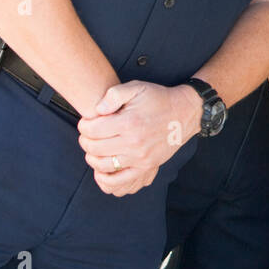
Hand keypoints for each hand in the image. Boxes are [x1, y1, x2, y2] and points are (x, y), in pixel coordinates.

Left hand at [77, 81, 199, 195]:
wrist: (185, 113)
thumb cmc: (158, 99)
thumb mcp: (137, 87)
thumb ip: (113, 95)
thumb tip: (97, 111)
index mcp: (129, 122)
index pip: (91, 130)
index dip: (83, 125)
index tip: (86, 122)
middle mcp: (134, 142)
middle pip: (94, 148)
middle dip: (85, 140)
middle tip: (88, 134)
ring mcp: (140, 157)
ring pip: (102, 165)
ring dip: (92, 157)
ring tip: (95, 148)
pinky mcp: (146, 167)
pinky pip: (119, 181)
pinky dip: (105, 179)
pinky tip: (101, 170)